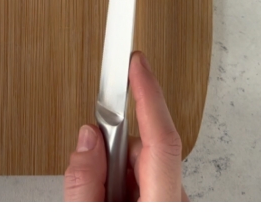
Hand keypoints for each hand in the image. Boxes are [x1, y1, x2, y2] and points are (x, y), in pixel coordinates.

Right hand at [63, 51, 188, 200]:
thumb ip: (84, 180)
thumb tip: (87, 138)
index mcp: (163, 200)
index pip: (161, 136)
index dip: (148, 94)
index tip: (138, 63)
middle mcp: (175, 199)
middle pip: (146, 150)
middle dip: (113, 151)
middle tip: (89, 168)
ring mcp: (174, 200)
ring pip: (143, 165)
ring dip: (116, 173)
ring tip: (98, 197)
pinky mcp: (168, 202)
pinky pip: (147, 181)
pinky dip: (123, 184)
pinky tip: (108, 199)